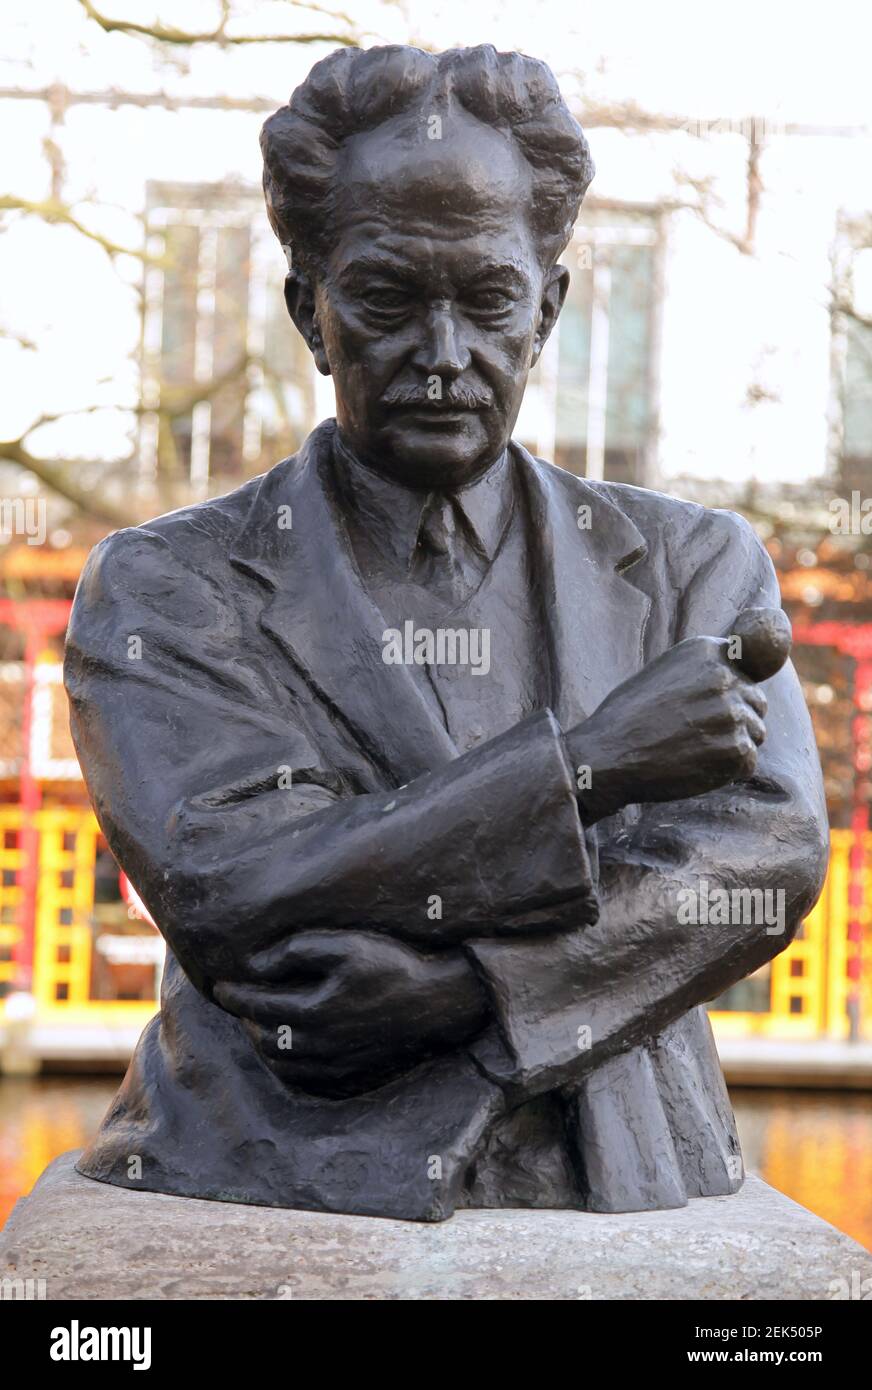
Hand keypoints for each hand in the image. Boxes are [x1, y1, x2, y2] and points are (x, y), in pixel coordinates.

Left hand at [213, 930, 488, 1097]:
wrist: (437, 1002)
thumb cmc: (391, 965)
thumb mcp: (344, 944)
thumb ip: (295, 950)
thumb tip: (256, 964)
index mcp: (313, 1013)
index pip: (257, 1006)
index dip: (234, 995)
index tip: (218, 985)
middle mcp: (319, 1046)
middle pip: (263, 1039)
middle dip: (245, 1020)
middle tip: (237, 1001)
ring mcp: (335, 1065)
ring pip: (280, 1064)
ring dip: (261, 1044)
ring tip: (257, 1022)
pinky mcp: (349, 1073)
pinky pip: (304, 1078)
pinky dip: (285, 1065)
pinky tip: (286, 1047)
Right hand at [565, 621, 781, 822]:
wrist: (608, 755)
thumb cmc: (628, 716)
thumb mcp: (664, 673)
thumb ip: (704, 671)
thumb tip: (741, 678)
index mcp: (707, 651)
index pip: (745, 674)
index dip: (729, 696)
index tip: (701, 711)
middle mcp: (726, 677)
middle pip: (757, 703)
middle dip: (736, 721)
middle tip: (698, 736)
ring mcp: (734, 713)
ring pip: (756, 733)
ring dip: (732, 746)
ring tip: (694, 751)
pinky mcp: (737, 749)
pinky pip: (748, 762)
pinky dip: (727, 771)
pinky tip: (695, 767)